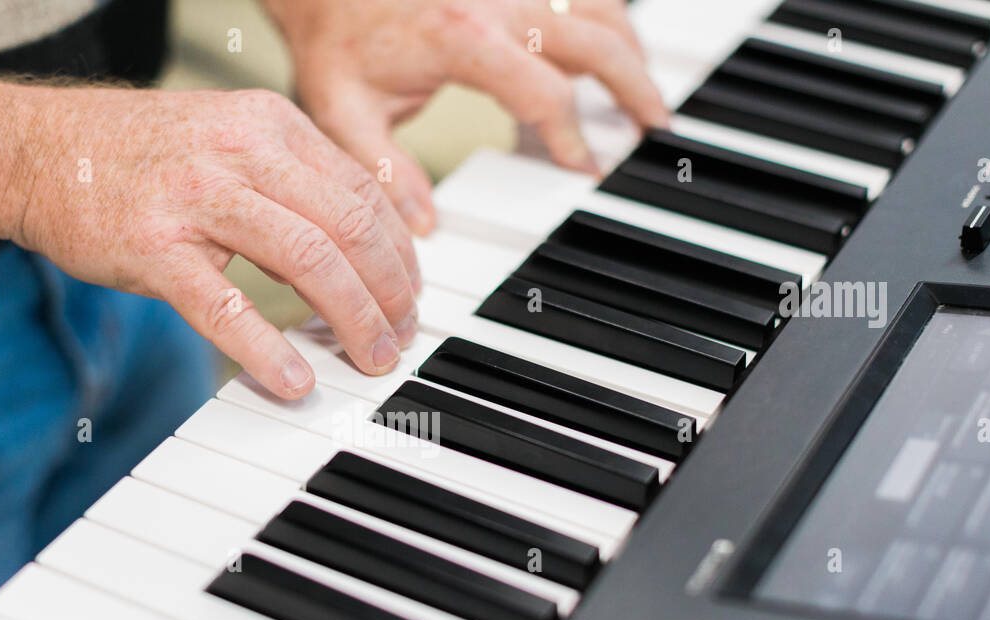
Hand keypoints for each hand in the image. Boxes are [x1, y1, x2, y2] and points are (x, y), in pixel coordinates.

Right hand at [10, 87, 419, 398]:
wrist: (36, 151)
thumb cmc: (137, 157)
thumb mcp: (228, 141)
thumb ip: (291, 183)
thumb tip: (358, 250)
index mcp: (269, 124)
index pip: (362, 191)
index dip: (399, 252)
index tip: (410, 294)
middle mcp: (241, 151)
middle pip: (348, 225)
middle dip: (389, 291)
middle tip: (400, 336)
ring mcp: (196, 197)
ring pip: (307, 258)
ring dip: (352, 318)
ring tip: (370, 359)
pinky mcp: (154, 248)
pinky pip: (225, 306)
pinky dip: (267, 349)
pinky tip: (294, 382)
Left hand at [264, 0, 668, 234]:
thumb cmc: (335, 36)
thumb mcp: (344, 111)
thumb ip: (385, 173)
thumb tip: (425, 227)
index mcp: (465, 37)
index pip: (545, 94)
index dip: (570, 136)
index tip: (583, 167)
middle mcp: (501, 0)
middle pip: (597, 41)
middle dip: (634, 88)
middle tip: (654, 129)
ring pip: (599, 7)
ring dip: (629, 49)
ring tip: (643, 93)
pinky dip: (604, 16)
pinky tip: (611, 44)